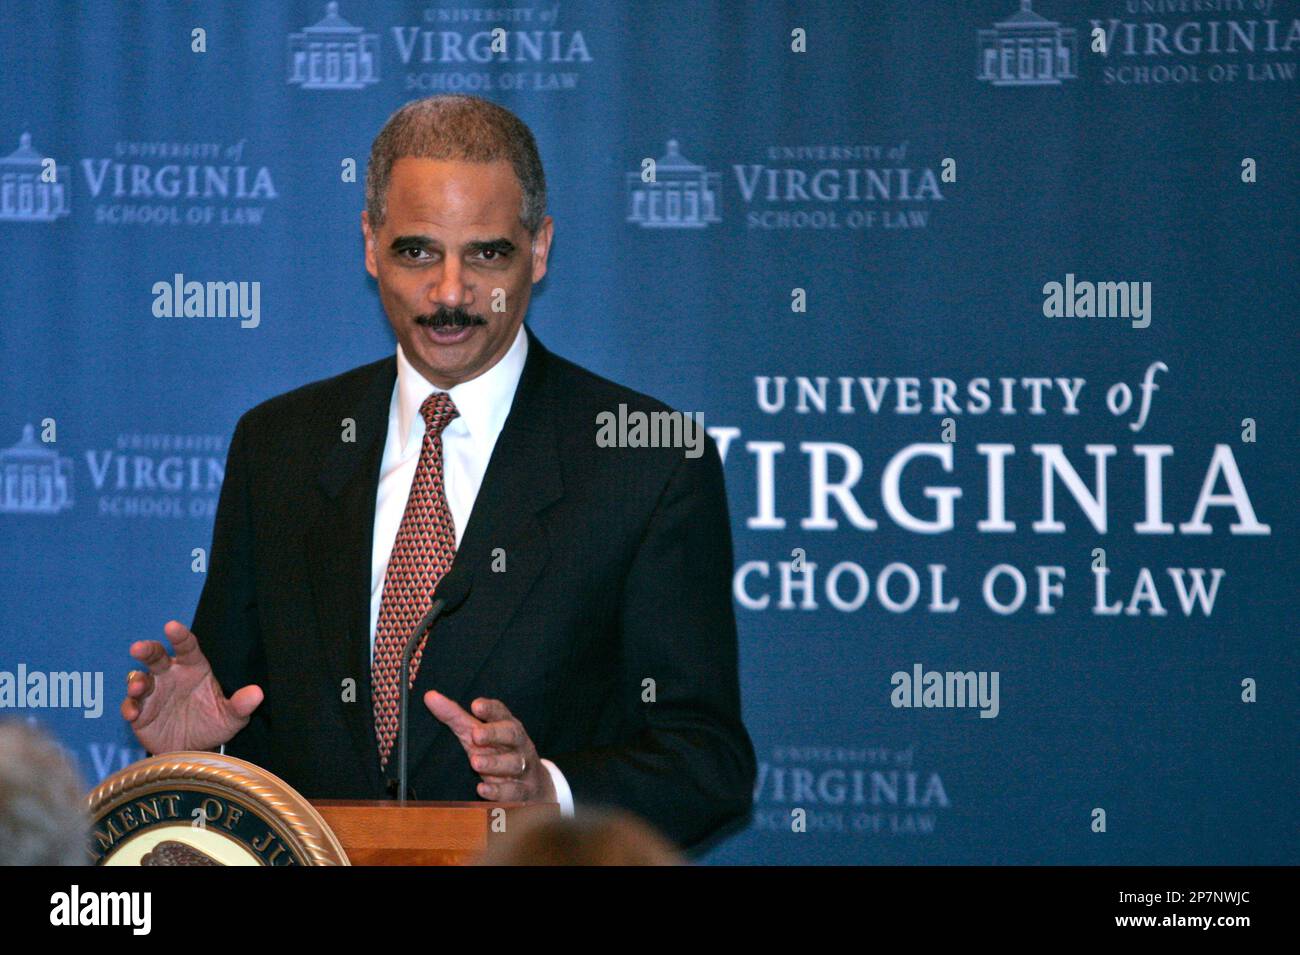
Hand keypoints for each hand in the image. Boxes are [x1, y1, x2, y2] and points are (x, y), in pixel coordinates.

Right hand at [120, 620, 263, 754]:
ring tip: (139, 687)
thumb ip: (242, 704)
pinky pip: (131, 706)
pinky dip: (130, 707)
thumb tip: (257, 693)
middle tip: (138, 648)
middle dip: (147, 650)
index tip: (172, 626)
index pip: (187, 647)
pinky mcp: (140, 712)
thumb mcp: (232, 717)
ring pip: (139, 679)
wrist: (193, 751)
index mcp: (193, 669)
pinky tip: (133, 713)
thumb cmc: (213, 724)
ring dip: (136, 681)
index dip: (180, 636)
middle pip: (156, 657)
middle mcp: (170, 676)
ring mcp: (153, 693)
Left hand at [424, 691, 556, 803]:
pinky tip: (482, 789)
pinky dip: (498, 791)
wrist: (533, 787)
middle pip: (512, 734)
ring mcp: (523, 769)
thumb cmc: (498, 753)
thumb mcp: (476, 735)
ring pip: (514, 763)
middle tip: (476, 735)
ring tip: (475, 762)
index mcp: (507, 726)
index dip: (490, 709)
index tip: (475, 705)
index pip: (501, 713)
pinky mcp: (522, 792)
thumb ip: (455, 717)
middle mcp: (519, 745)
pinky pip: (513, 792)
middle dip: (495, 734)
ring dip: (495, 763)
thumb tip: (429, 696)